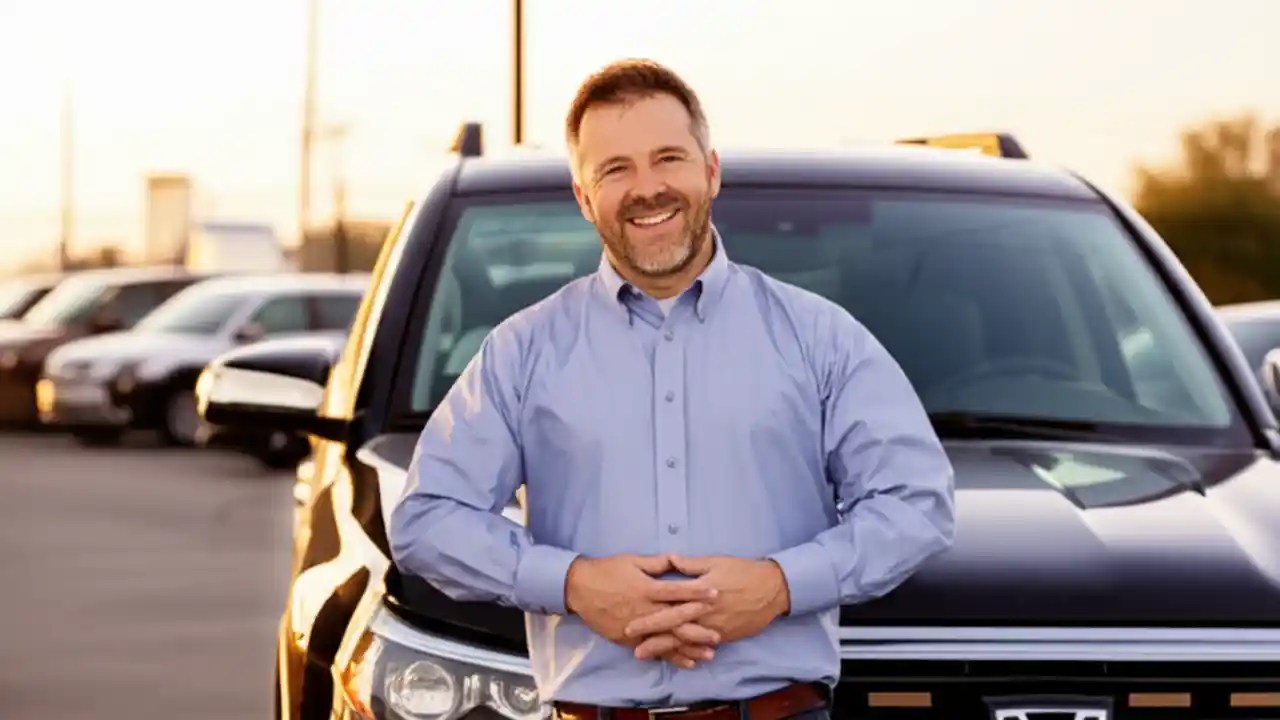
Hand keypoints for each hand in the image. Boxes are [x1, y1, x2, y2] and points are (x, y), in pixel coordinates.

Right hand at [564, 554, 717, 646]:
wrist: (579, 588)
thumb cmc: (607, 571)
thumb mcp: (632, 561)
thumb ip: (656, 563)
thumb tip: (677, 560)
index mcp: (646, 589)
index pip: (677, 591)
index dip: (697, 592)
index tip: (716, 593)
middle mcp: (643, 610)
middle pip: (675, 620)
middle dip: (699, 627)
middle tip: (719, 633)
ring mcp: (636, 628)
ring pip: (667, 640)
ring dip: (689, 647)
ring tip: (710, 653)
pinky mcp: (629, 640)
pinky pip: (653, 650)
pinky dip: (671, 657)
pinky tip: (687, 662)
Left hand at [626, 555, 789, 661]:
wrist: (772, 589)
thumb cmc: (743, 571)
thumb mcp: (716, 562)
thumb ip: (691, 564)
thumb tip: (670, 560)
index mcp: (698, 593)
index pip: (668, 607)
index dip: (648, 617)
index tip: (630, 624)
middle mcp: (704, 613)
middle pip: (673, 629)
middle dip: (652, 639)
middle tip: (632, 649)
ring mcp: (714, 627)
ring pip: (685, 641)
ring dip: (665, 649)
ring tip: (646, 655)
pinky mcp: (725, 635)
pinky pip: (702, 647)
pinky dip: (688, 654)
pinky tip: (676, 660)